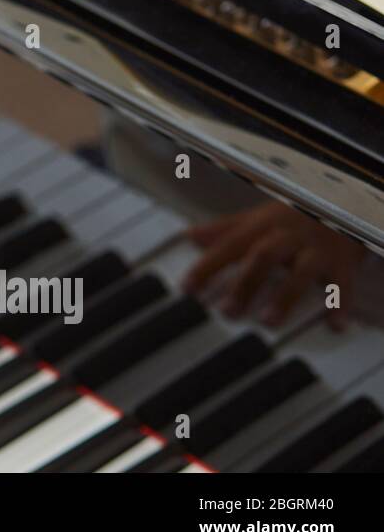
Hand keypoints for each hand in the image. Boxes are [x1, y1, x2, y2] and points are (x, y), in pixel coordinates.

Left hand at [183, 201, 363, 328]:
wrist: (342, 206)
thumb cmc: (293, 217)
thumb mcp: (258, 218)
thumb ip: (225, 229)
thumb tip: (190, 236)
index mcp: (263, 225)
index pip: (230, 245)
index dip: (208, 265)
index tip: (188, 288)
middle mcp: (288, 236)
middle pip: (264, 255)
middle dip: (245, 283)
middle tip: (228, 312)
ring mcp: (316, 249)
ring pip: (301, 270)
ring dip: (285, 297)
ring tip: (269, 321)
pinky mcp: (343, 263)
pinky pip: (343, 284)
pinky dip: (339, 304)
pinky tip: (335, 325)